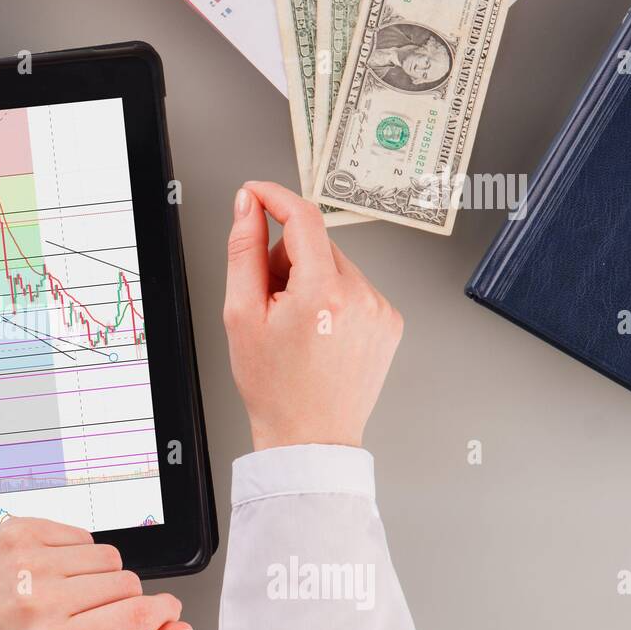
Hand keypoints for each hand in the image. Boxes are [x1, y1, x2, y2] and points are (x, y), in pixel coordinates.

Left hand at [0, 518, 190, 629]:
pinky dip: (74, 552)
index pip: (137, 615)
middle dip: (120, 598)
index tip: (168, 609)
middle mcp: (41, 599)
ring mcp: (28, 560)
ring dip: (98, 574)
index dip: (163, 611)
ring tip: (66, 591)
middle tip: (87, 612)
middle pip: (128, 583)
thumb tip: (176, 629)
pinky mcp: (19, 530)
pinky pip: (80, 534)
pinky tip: (49, 570)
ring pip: (108, 556)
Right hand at [222, 181, 402, 450]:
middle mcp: (360, 296)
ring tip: (296, 326)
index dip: (274, 197)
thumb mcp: (240, 315)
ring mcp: (381, 309)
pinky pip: (355, 288)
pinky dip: (333, 298)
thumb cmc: (273, 386)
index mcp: (322, 293)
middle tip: (269, 304)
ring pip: (336, 265)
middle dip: (286, 261)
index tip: (255, 193)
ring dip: (311, 280)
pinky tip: (319, 332)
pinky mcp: (390, 321)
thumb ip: (243, 250)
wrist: (308, 436)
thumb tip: (247, 206)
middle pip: (316, 244)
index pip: (303, 217)